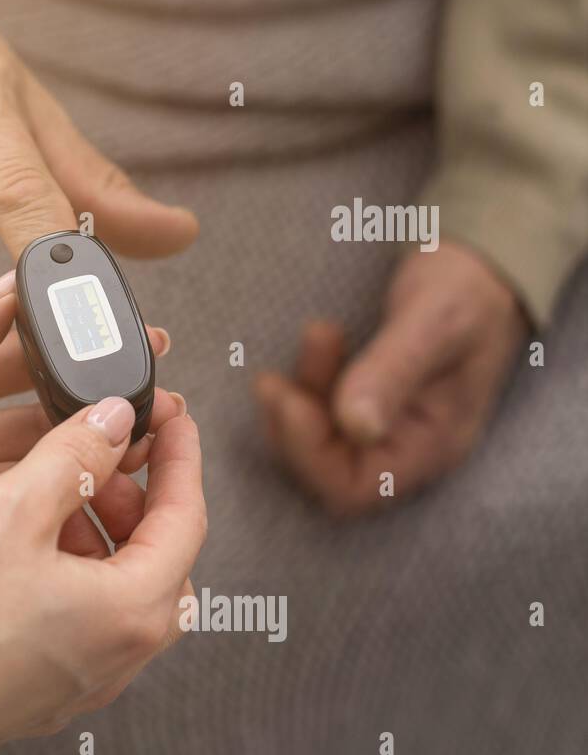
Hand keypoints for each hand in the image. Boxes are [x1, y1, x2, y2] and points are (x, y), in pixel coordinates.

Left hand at [0, 272, 173, 587]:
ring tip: (139, 438)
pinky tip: (84, 497)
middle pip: (35, 412)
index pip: (12, 350)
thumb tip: (7, 294)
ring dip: (81, 454)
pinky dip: (41, 512)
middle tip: (151, 386)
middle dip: (92, 397)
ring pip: (28, 468)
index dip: (66, 341)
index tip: (118, 327)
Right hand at [0, 394, 204, 754]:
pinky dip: (61, 569)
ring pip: (112, 584)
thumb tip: (114, 421)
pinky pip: (75, 613)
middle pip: (155, 554)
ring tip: (40, 497)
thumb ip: (73, 456)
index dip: (180, 456)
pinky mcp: (41, 685)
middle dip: (129, 495)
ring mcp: (82, 676)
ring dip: (90, 531)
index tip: (172, 420)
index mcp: (132, 610)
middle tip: (96, 455)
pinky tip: (10, 545)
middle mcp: (119, 653)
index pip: (186, 517)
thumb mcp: (10, 512)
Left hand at [254, 240, 527, 515]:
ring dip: (297, 396)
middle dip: (292, 426)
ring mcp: (384, 427)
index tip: (289, 402)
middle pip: (324, 469)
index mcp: (432, 446)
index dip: (309, 456)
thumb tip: (355, 425)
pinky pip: (318, 410)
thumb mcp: (434, 322)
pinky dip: (306, 380)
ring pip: (315, 438)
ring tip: (318, 334)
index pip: (353, 489)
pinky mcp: (364, 402)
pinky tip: (320, 336)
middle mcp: (405, 447)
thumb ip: (393, 371)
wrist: (480, 265)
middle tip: (273, 379)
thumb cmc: (468, 291)